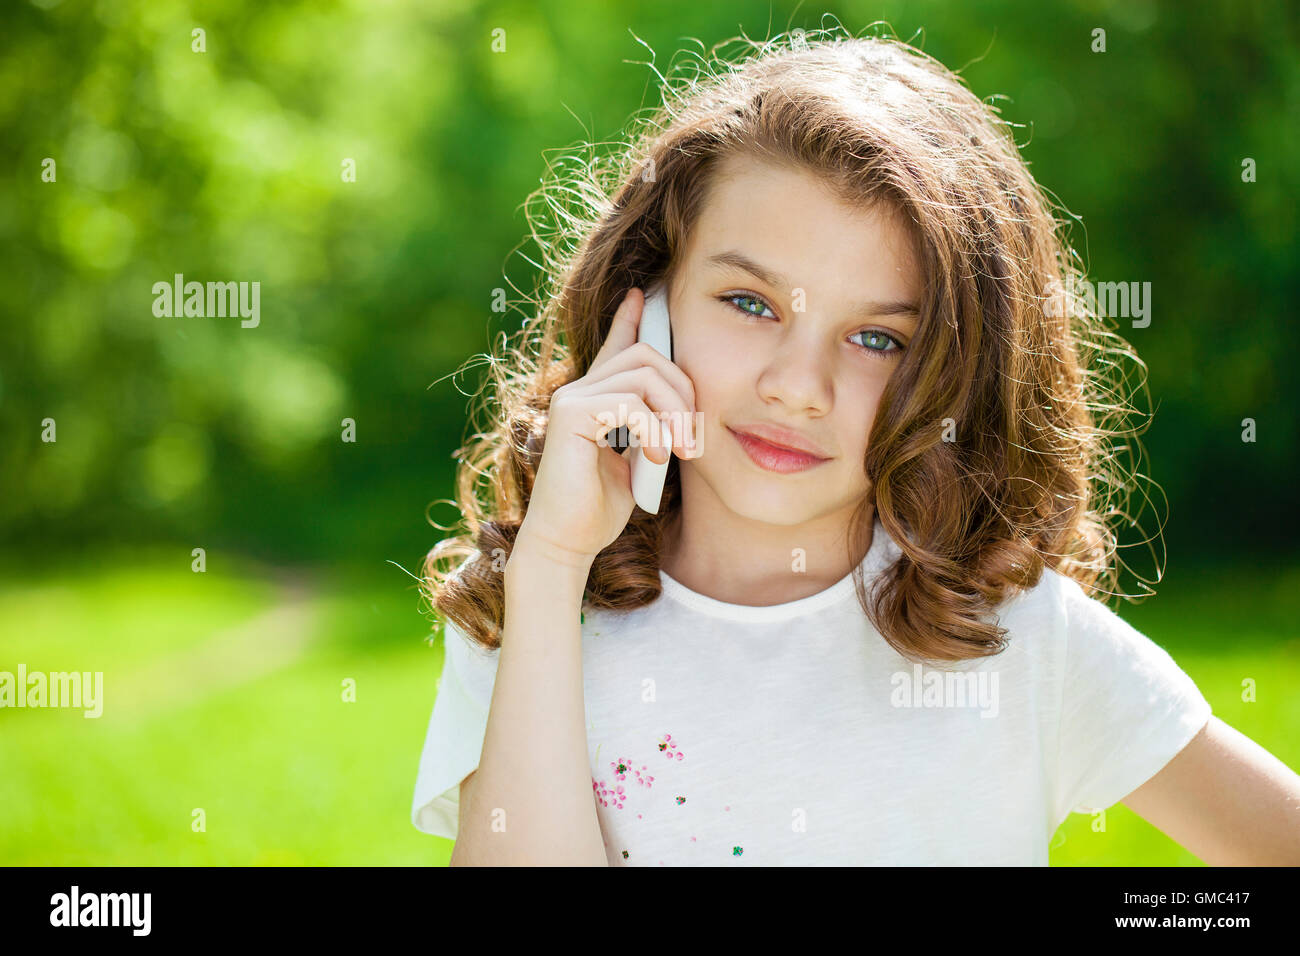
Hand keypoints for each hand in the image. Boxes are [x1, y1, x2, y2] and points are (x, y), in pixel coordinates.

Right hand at [515, 286, 697, 564]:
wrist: (568, 543)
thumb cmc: (601, 508)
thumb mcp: (638, 459)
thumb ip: (649, 425)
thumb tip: (678, 404)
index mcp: (595, 400)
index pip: (616, 346)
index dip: (631, 318)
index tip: (644, 294)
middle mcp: (579, 391)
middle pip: (645, 355)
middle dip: (682, 388)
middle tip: (694, 434)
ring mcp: (571, 400)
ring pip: (642, 375)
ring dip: (674, 411)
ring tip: (682, 448)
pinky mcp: (570, 417)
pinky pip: (630, 403)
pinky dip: (653, 430)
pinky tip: (655, 457)